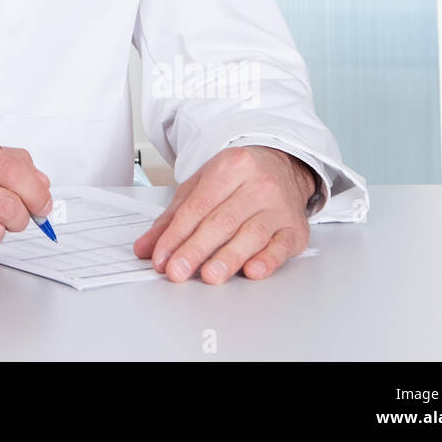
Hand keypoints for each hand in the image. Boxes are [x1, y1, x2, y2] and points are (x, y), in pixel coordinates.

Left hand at [132, 146, 315, 283]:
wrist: (283, 166)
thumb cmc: (238, 178)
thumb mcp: (201, 185)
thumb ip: (172, 217)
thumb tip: (146, 248)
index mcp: (231, 166)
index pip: (198, 206)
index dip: (177, 234)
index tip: (162, 257)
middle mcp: (258, 184)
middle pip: (222, 221)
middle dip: (196, 249)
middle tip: (178, 271)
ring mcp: (279, 206)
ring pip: (251, 235)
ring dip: (228, 258)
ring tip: (208, 275)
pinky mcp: (295, 229)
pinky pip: (280, 247)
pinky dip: (266, 260)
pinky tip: (251, 271)